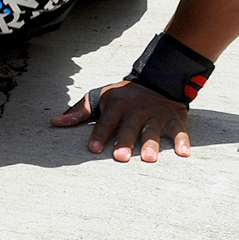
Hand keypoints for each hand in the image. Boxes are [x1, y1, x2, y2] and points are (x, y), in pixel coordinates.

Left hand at [51, 81, 191, 162]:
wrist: (157, 80)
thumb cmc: (122, 96)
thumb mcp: (99, 97)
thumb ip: (79, 112)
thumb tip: (55, 123)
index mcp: (117, 104)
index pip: (105, 121)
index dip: (99, 135)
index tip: (93, 149)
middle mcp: (137, 110)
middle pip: (129, 127)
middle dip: (125, 142)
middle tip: (121, 158)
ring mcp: (156, 115)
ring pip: (153, 130)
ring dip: (152, 145)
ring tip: (149, 159)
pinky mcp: (175, 119)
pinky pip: (180, 131)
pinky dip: (183, 142)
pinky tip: (184, 154)